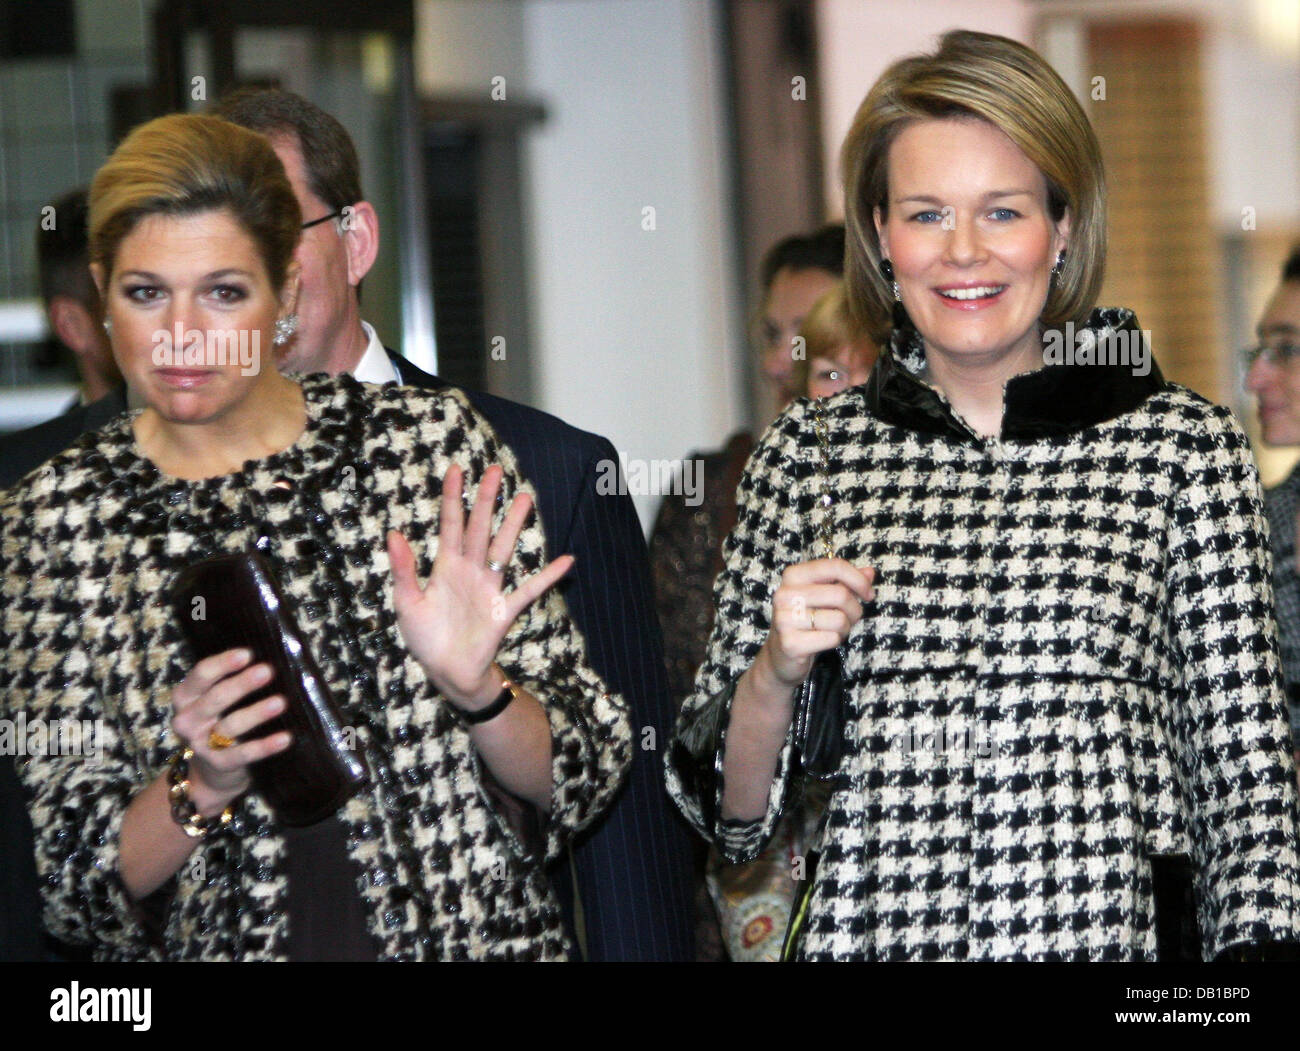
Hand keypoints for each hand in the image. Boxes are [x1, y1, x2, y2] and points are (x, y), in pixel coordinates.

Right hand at [170, 648, 291, 814]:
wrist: (210, 772)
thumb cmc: (220, 722)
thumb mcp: (216, 701)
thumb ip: (231, 681)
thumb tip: (270, 658)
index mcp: (186, 696)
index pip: (201, 674)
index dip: (223, 663)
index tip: (248, 653)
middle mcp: (187, 719)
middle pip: (216, 698)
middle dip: (242, 684)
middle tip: (267, 671)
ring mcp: (200, 744)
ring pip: (230, 725)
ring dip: (256, 713)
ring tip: (280, 702)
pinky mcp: (218, 764)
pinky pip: (243, 754)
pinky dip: (265, 746)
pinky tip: (285, 738)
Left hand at [388, 462, 573, 709]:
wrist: (447, 672)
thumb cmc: (425, 637)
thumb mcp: (406, 603)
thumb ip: (402, 570)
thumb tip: (392, 535)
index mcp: (444, 566)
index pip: (450, 524)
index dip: (453, 497)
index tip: (457, 469)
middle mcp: (469, 570)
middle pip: (479, 528)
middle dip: (486, 500)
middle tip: (494, 470)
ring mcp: (489, 588)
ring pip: (503, 548)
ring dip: (513, 524)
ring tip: (525, 498)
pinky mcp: (503, 610)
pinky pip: (529, 591)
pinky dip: (548, 577)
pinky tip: (566, 561)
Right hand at [757, 558, 874, 689]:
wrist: (781, 655)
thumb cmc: (807, 620)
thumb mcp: (825, 596)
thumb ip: (846, 582)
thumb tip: (870, 572)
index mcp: (793, 576)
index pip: (834, 566)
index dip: (858, 580)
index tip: (868, 594)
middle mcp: (785, 594)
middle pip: (840, 594)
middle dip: (854, 609)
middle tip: (850, 618)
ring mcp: (785, 619)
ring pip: (839, 619)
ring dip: (844, 628)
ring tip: (832, 630)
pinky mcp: (790, 643)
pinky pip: (832, 638)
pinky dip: (835, 641)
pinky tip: (822, 641)